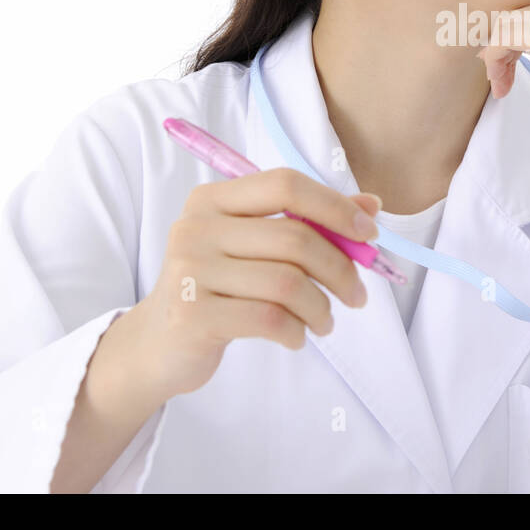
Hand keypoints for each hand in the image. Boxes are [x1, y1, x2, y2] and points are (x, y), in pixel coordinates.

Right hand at [124, 169, 382, 402]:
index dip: (335, 207)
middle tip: (357, 295)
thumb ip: (308, 222)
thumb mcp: (256, 247)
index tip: (368, 235)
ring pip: (288, 283)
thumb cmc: (219, 287)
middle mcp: (196, 227)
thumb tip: (371, 205)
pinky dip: (296, 331)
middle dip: (340, 269)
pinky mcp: (192, 315)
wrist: (158, 344)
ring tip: (324, 321)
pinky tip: (297, 336)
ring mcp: (190, 271)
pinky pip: (269, 319)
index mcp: (212, 199)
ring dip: (321, 308)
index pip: (285, 185)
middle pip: (294, 238)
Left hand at [474, 0, 529, 159]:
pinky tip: (503, 85)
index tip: (516, 67)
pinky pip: (504, 36)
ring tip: (503, 84)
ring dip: (499, 55)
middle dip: (509, 47)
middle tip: (506, 81)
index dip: (523, 38)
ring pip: (511, 22)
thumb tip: (515, 30)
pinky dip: (495, 59)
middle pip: (527, 13)